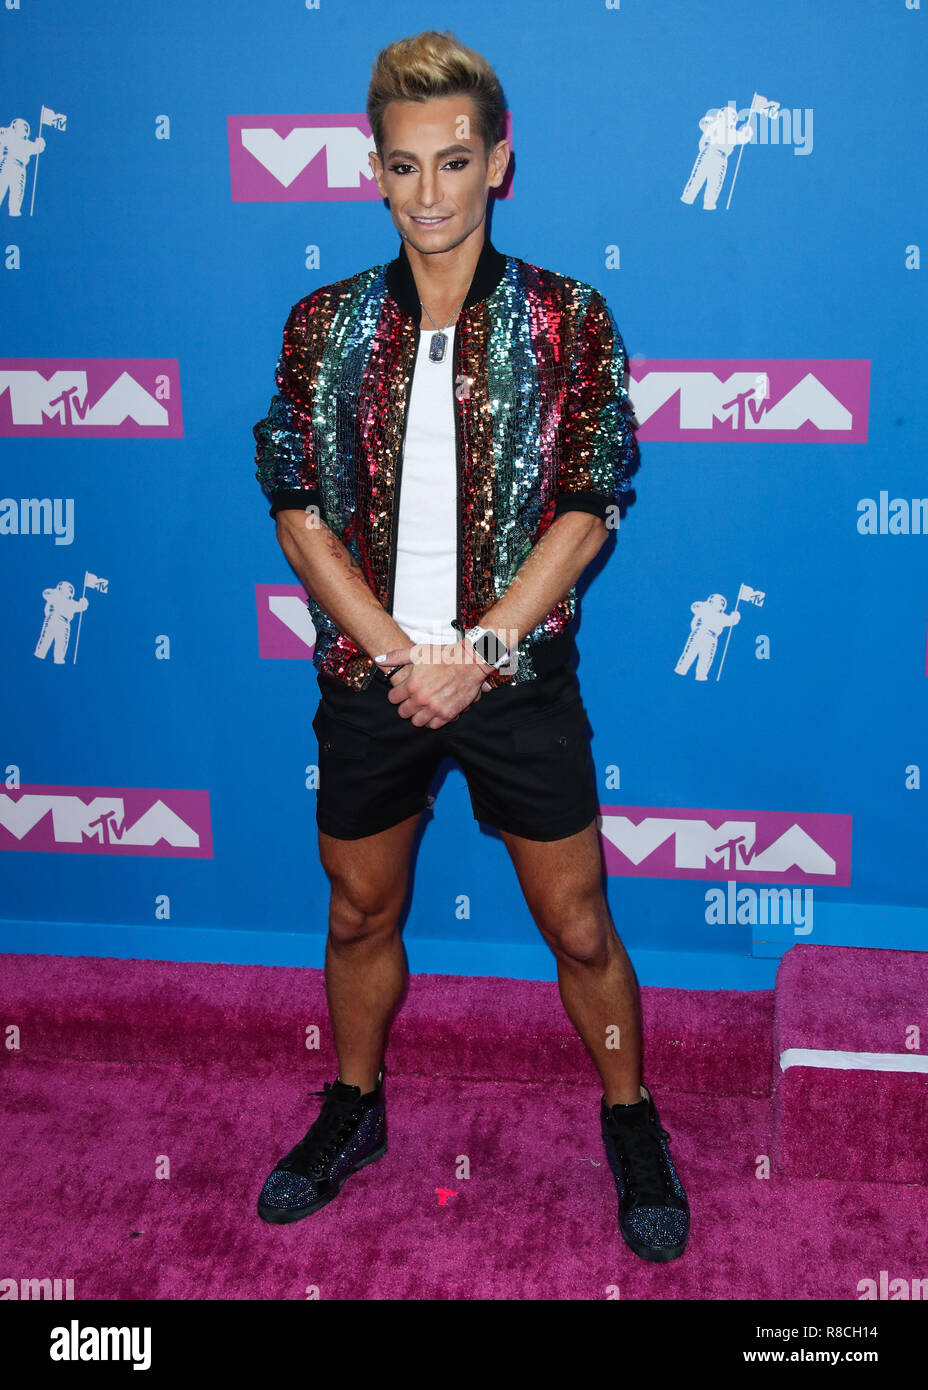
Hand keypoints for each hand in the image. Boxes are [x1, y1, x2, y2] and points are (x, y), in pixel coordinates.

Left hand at [373, 642, 492, 728]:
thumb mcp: (418, 651)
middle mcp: (422, 699)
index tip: (401, 692)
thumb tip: (379, 659)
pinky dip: (433, 720)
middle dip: (405, 706)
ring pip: (417, 722)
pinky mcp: (448, 714)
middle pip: (403, 713)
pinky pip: (434, 725)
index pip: (393, 698)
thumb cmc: (444, 655)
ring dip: (418, 715)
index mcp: (412, 684)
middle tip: (412, 700)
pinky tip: (434, 711)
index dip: (396, 694)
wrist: (470, 661)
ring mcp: (435, 708)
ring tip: (423, 706)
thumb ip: (396, 657)